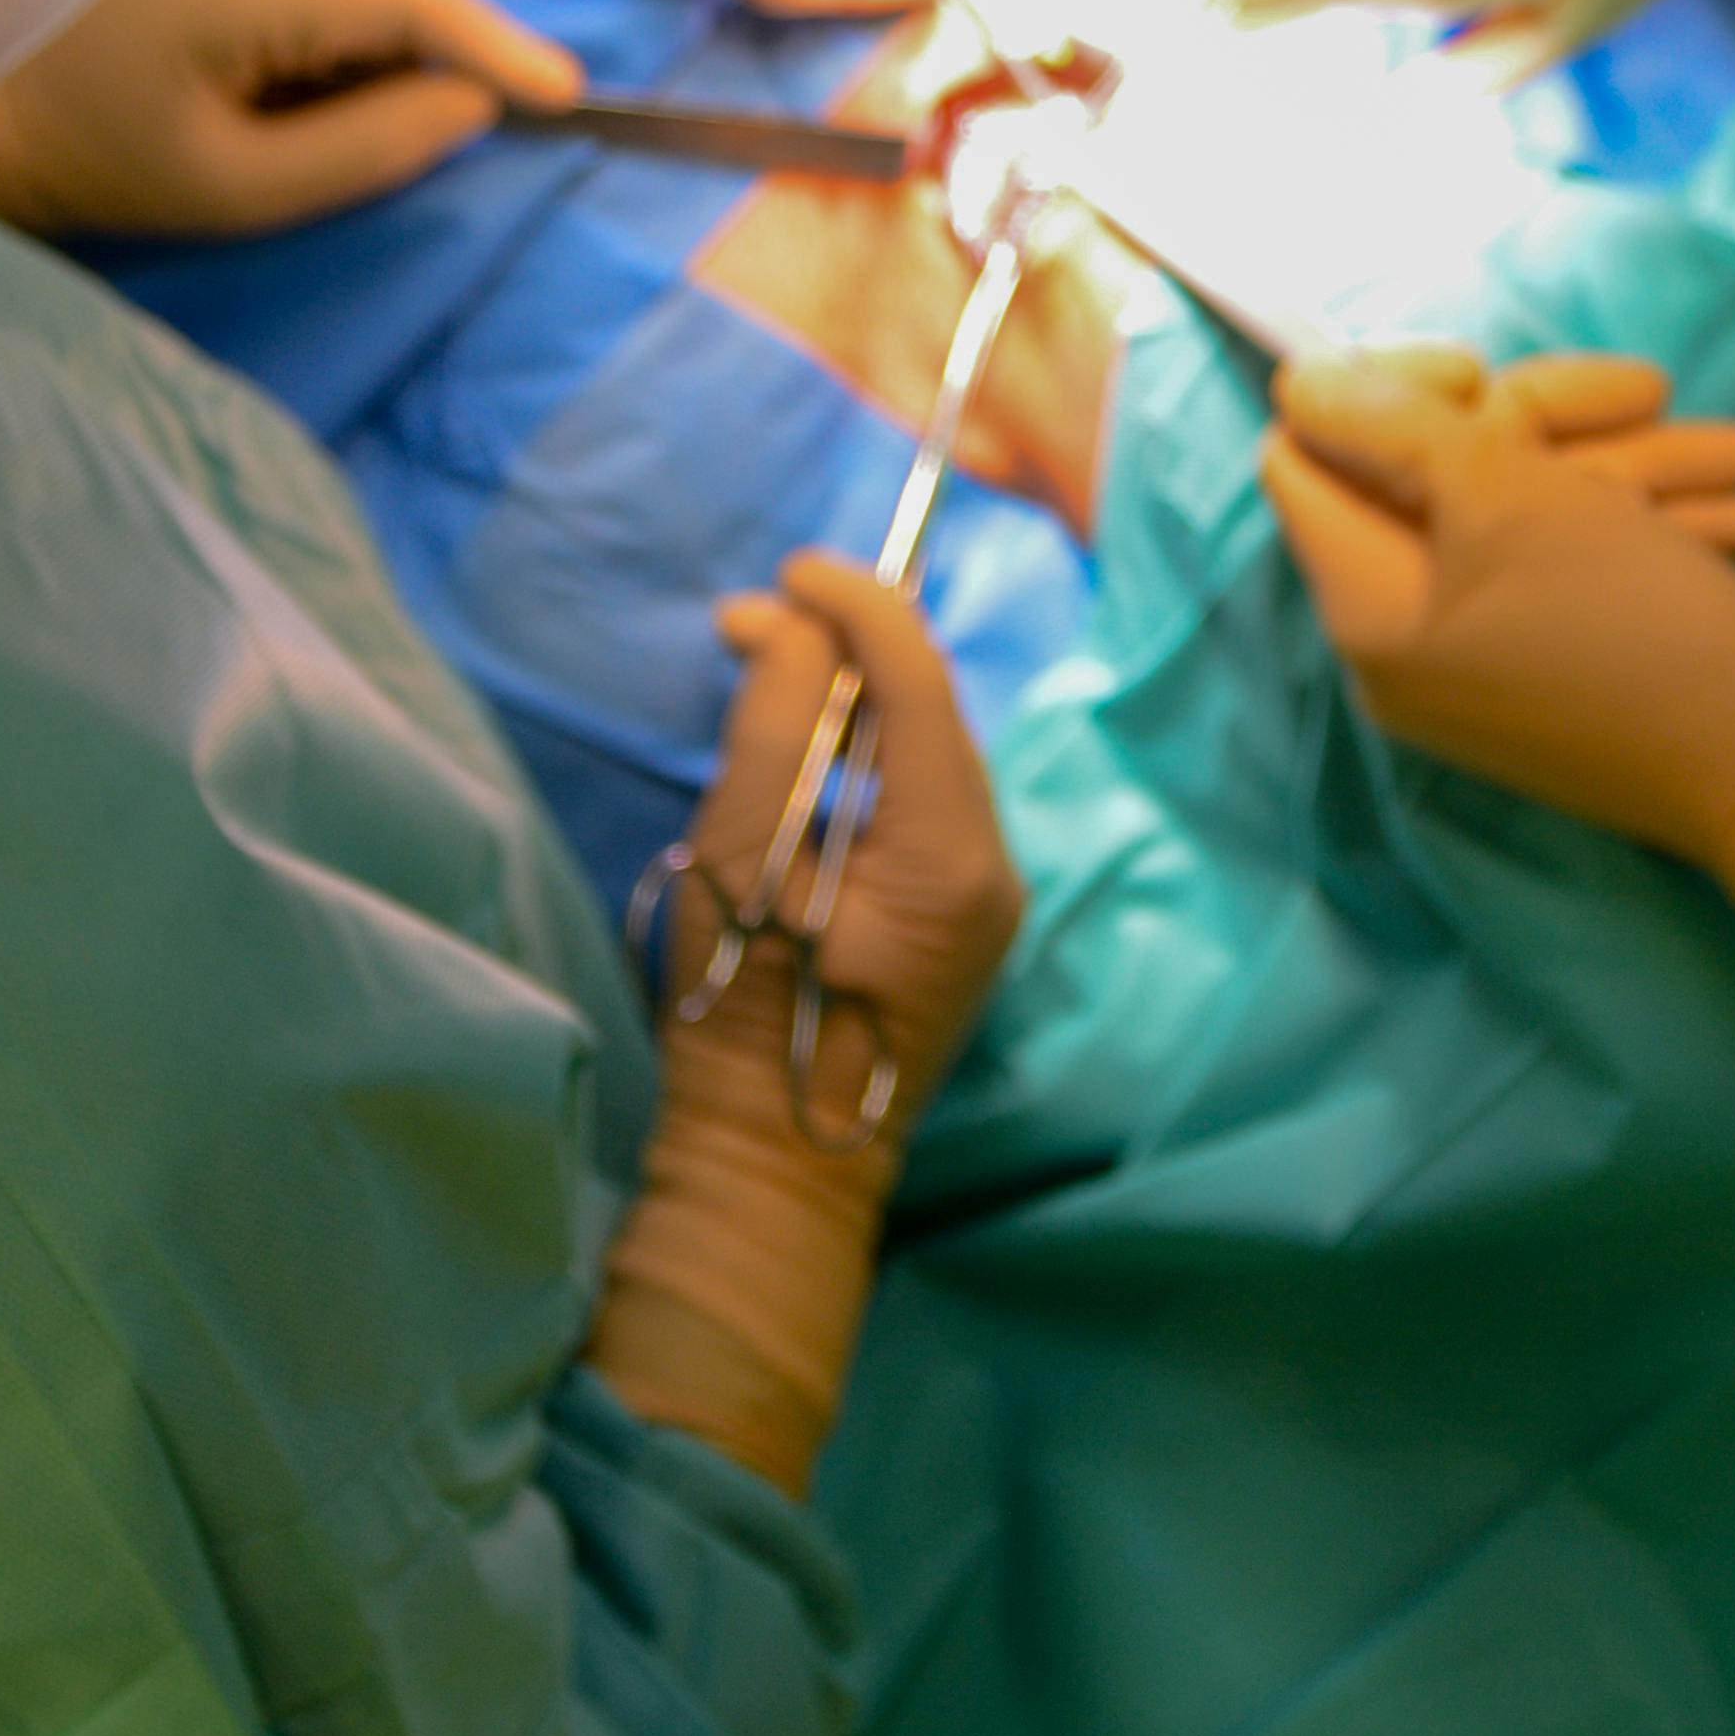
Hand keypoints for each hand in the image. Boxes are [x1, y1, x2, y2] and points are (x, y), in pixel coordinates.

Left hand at [0, 0, 578, 237]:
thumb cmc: (106, 159)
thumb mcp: (241, 187)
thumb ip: (369, 147)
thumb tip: (475, 103)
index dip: (498, 44)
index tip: (566, 92)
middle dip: (396, 53)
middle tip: (338, 133)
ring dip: (344, 24)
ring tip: (267, 93)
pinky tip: (240, 44)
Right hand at [589, 547, 1025, 1488]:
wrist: (777, 1163)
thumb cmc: (744, 1020)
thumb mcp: (739, 859)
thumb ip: (774, 727)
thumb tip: (797, 627)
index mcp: (952, 853)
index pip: (920, 681)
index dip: (857, 606)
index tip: (786, 572)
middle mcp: (995, 866)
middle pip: (929, 712)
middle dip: (844, 651)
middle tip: (745, 626)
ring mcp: (988, 899)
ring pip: (925, 754)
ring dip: (851, 702)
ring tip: (761, 674)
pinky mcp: (962, 920)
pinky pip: (920, 804)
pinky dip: (865, 760)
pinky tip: (804, 751)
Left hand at [1257, 345, 1734, 866]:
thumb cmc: (1636, 628)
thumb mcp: (1509, 499)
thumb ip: (1393, 428)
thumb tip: (1298, 383)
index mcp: (1368, 607)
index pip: (1307, 458)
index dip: (1379, 392)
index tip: (1477, 374)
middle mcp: (1409, 642)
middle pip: (1437, 471)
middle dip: (1553, 420)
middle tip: (1651, 391)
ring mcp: (1489, 659)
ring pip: (1530, 510)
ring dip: (1635, 464)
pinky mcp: (1564, 668)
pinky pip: (1575, 565)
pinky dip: (1649, 525)